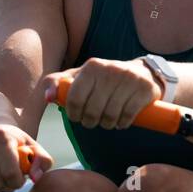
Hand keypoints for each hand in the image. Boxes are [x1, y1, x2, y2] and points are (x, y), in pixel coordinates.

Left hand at [44, 57, 161, 129]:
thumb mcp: (82, 76)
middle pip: (92, 110)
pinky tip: (121, 122)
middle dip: (90, 122)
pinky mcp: (144, 89)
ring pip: (110, 115)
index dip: (73, 114)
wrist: (143, 73)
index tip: (77, 118)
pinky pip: (127, 116)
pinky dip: (122, 124)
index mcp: (91, 66)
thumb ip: (59, 83)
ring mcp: (129, 79)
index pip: (74, 98)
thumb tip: (48, 98)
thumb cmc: (104, 79)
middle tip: (93, 122)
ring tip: (108, 122)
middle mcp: (110, 70)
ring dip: (107, 124)